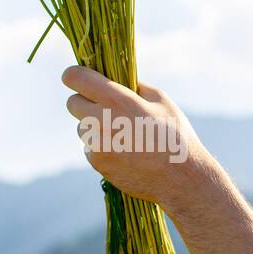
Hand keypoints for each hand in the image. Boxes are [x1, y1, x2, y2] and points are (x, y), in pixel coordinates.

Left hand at [62, 65, 205, 212]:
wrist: (180, 178)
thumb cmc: (175, 135)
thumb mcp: (161, 100)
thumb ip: (135, 86)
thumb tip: (118, 79)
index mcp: (117, 99)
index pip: (76, 78)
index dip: (73, 75)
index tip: (76, 77)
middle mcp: (101, 120)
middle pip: (72, 103)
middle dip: (84, 102)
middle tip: (104, 107)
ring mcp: (96, 143)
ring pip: (82, 128)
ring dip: (94, 127)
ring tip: (123, 135)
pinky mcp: (97, 162)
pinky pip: (90, 148)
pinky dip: (101, 148)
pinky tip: (124, 152)